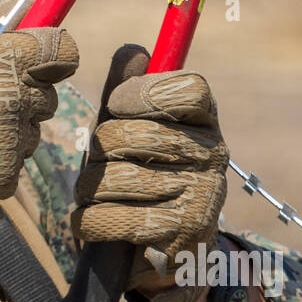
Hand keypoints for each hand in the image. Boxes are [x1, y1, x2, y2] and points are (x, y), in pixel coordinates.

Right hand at [0, 20, 78, 282]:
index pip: (62, 51)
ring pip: (30, 129)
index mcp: (3, 60)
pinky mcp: (8, 174)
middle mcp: (16, 99)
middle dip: (23, 96)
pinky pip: (15, 160)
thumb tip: (25, 4)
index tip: (42, 61)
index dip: (53, 56)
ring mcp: (15, 140)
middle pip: (47, 94)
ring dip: (10, 129)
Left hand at [72, 45, 228, 301]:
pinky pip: (109, 218)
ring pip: (114, 178)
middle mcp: (214, 154)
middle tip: (102, 164)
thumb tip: (134, 51)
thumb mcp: (132, 125)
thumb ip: (127, 87)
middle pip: (128, 134)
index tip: (118, 109)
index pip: (184, 89)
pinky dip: (88, 222)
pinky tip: (95, 223)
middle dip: (98, 151)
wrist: (164, 249)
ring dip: (88, 190)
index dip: (138, 94)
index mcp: (205, 119)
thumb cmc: (142, 171)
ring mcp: (203, 196)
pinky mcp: (182, 235)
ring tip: (96, 195)